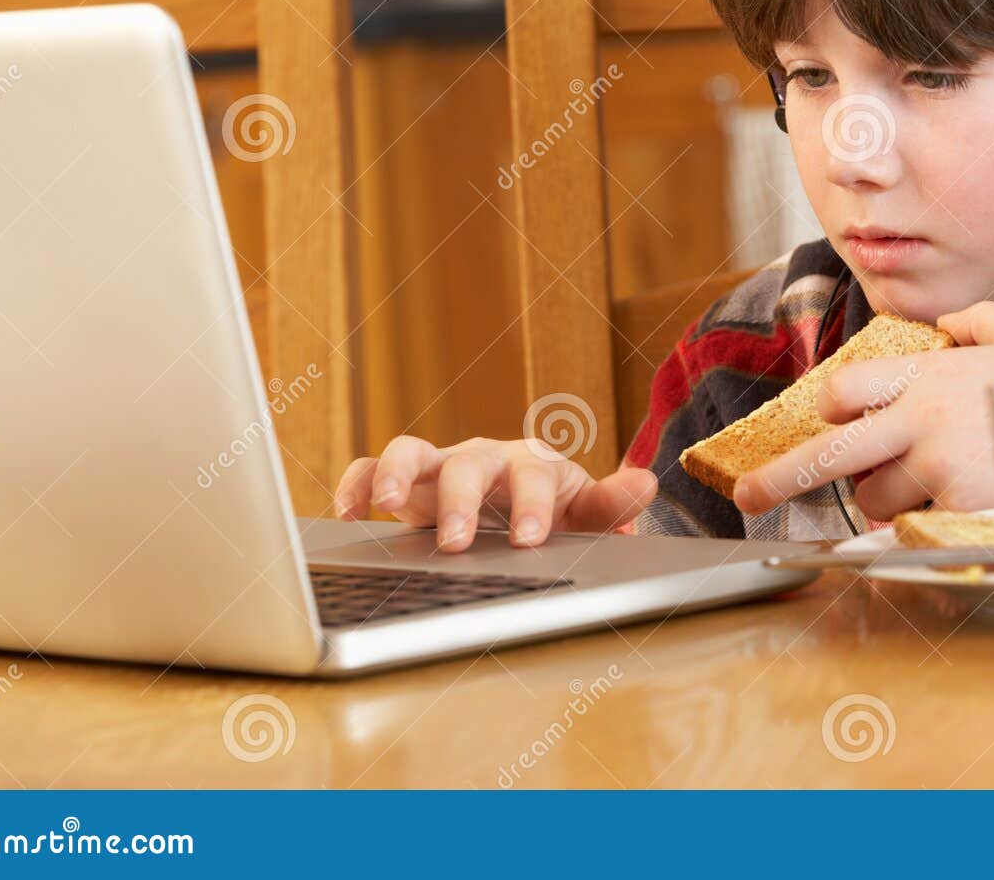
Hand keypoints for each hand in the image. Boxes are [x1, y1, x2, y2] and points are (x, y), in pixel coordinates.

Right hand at [333, 436, 656, 551]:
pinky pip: (371, 468)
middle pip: (471, 461)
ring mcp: (442, 467)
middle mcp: (485, 458)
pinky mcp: (406, 482)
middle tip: (458, 543)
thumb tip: (645, 484)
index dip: (531, 504)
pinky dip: (357, 481)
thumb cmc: (554, 514)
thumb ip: (610, 503)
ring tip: (386, 503)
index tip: (529, 539)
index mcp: (533, 464)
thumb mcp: (586, 513)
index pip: (534, 474)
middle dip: (462, 500)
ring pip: (414, 451)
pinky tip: (348, 510)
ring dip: (398, 472)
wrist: (521, 512)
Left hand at [732, 301, 993, 519]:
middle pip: (828, 453)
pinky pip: (915, 526)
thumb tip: (956, 318)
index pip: (843, 390)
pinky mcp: (953, 510)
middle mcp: (918, 420)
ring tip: (937, 485)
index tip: (836, 416)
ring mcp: (933, 469)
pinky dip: (925, 523)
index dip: (833, 408)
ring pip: (875, 498)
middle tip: (747, 497)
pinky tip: (962, 508)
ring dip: (887, 499)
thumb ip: (982, 321)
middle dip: (780, 477)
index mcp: (926, 375)